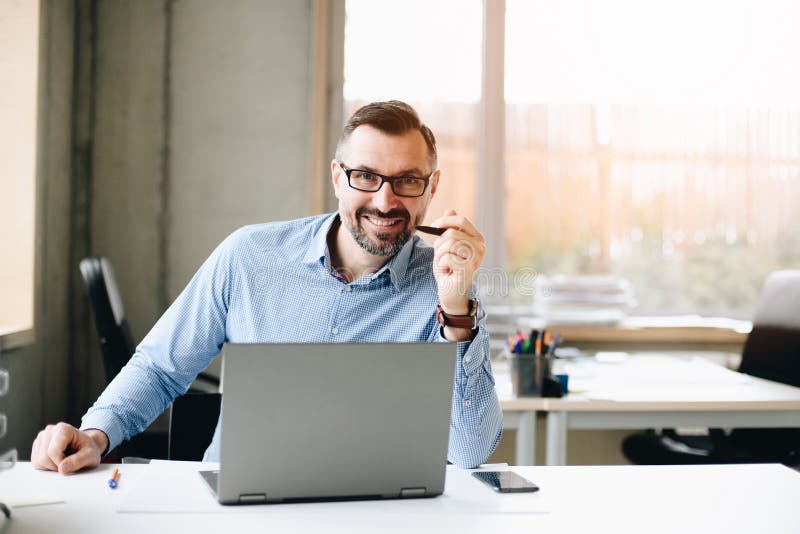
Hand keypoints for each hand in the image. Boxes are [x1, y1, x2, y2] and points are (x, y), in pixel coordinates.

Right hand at [31, 422, 107, 473]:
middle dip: (56, 466)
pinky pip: (36, 463)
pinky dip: (46, 467)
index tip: (71, 463)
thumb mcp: (91, 456)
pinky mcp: (37, 446)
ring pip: (38, 461)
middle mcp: (50, 430)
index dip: (60, 462)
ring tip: (64, 461)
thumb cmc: (88, 450)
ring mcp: (42, 438)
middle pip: (44, 457)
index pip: (53, 452)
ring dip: (51, 467)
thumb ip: (78, 461)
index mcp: (63, 429)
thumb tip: (62, 469)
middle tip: (68, 463)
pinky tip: (56, 461)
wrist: (85, 447)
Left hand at [428, 209, 485, 337]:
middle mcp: (480, 247)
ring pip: (448, 244)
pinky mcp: (468, 268)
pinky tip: (448, 272)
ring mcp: (476, 257)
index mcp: (477, 239)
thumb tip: (450, 209)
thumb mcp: (446, 246)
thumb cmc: (449, 270)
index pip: (461, 220)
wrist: (451, 293)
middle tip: (441, 257)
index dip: (445, 221)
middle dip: (440, 244)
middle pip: (452, 233)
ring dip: (440, 255)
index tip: (433, 226)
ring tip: (445, 265)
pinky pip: (446, 257)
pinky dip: (441, 265)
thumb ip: (449, 229)